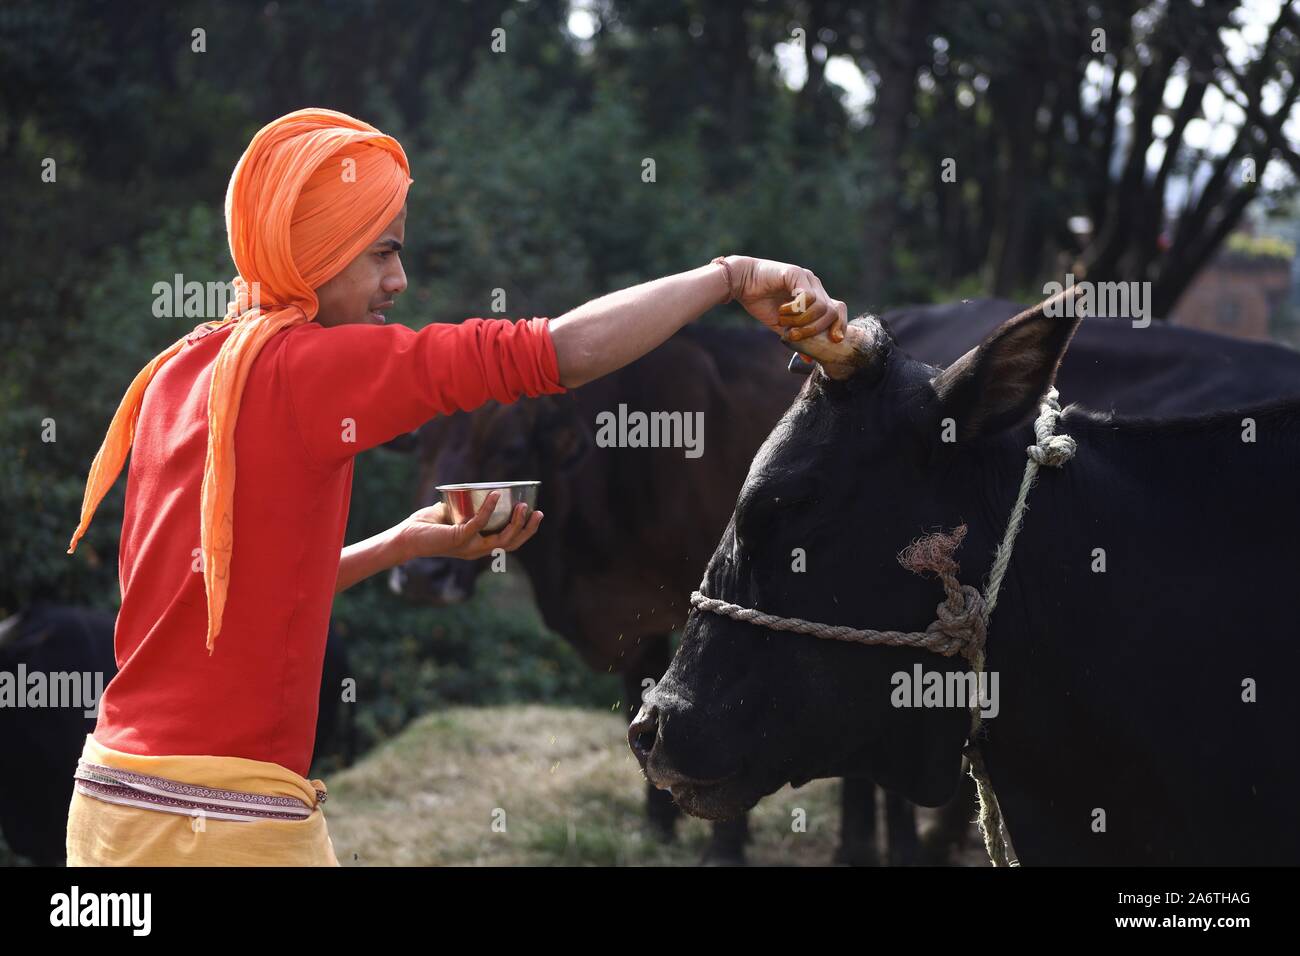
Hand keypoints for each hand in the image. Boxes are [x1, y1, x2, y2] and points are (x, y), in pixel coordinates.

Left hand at [397, 492, 542, 560]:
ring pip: (502, 539)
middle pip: (511, 544)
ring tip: (523, 506)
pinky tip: (496, 494)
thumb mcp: (450, 515)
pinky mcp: (459, 538)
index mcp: (477, 546)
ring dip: (516, 523)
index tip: (534, 515)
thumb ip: (462, 508)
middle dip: (528, 530)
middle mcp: (476, 550)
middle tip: (538, 513)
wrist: (404, 536)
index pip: (508, 543)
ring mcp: (469, 546)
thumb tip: (470, 493)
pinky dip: (490, 508)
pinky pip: (480, 523)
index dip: (524, 532)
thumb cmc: (424, 526)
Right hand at [726, 255, 846, 345]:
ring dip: (802, 321)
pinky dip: (795, 309)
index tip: (834, 340)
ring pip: (821, 306)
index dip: (839, 325)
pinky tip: (781, 310)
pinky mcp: (796, 273)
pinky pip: (807, 297)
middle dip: (816, 329)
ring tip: (784, 322)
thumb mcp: (782, 327)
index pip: (838, 310)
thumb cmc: (761, 302)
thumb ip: (797, 339)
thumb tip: (808, 360)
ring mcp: (806, 278)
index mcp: (815, 297)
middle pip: (832, 310)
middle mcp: (814, 286)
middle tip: (795, 336)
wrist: (740, 283)